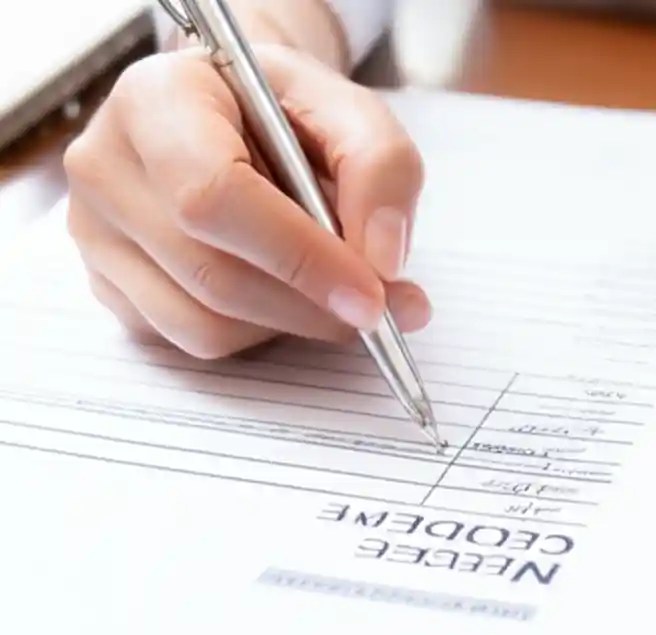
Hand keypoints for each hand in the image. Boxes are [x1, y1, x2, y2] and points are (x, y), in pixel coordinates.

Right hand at [64, 43, 428, 358]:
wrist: (236, 115)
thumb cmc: (287, 110)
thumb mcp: (350, 110)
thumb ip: (382, 169)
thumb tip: (383, 261)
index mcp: (156, 98)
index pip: (214, 196)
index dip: (300, 256)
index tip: (371, 294)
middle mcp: (106, 165)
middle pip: (212, 273)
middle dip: (313, 304)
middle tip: (386, 310)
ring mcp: (96, 233)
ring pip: (203, 323)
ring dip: (292, 324)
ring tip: (341, 292)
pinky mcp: (109, 286)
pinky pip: (192, 341)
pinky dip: (259, 332)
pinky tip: (287, 291)